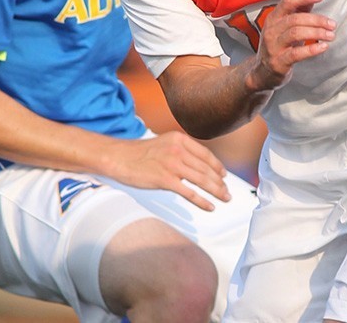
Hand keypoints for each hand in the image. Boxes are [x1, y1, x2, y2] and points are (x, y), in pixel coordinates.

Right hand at [107, 131, 229, 211]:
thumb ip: (180, 150)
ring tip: (224, 198)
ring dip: (216, 191)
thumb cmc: (138, 153)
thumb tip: (195, 163)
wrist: (118, 157)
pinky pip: (190, 192)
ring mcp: (173, 164)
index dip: (217, 166)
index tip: (224, 175)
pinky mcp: (166, 179)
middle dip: (220, 182)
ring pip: (202, 180)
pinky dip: (202, 201)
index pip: (206, 154)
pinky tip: (210, 206)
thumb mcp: (164, 143)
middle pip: (207, 168)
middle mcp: (179, 150)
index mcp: (180, 139)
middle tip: (227, 191)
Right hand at [247, 0, 335, 91]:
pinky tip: (323, 46)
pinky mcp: (278, 62)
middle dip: (316, 20)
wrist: (263, 72)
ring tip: (331, 35)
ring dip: (317, 33)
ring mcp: (273, 47)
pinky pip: (296, 53)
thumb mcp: (286, 25)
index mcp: (273, 18)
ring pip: (296, 34)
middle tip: (332, 24)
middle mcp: (271, 30)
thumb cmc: (279, 45)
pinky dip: (312, 49)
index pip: (287, 2)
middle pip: (295, 19)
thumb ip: (299, 8)